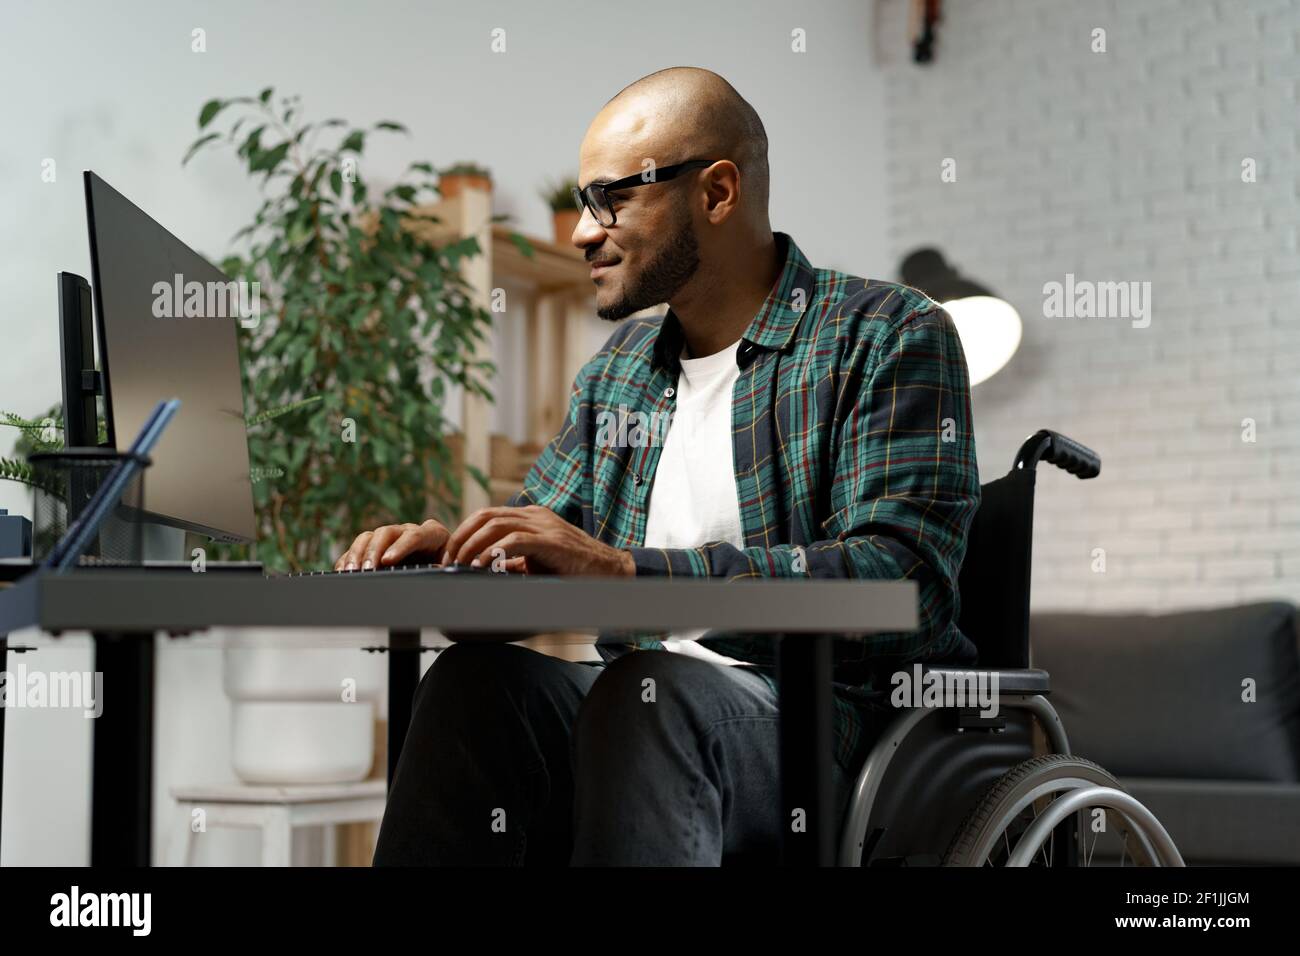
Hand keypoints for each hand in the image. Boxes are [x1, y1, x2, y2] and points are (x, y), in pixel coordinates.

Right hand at [334, 519, 450, 570]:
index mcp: (432, 534)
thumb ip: (444, 568)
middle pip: (387, 533)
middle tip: (369, 569)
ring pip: (369, 537)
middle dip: (375, 551)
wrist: (440, 568)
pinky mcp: (375, 547)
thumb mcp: (450, 568)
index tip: (387, 561)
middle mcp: (409, 531)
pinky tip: (343, 572)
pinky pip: (357, 549)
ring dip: (358, 554)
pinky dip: (348, 559)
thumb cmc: (448, 567)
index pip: (415, 535)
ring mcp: (390, 538)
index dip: (400, 547)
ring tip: (352, 572)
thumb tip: (438, 571)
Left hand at [440, 505, 634, 575]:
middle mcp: (535, 516)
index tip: (449, 554)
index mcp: (531, 518)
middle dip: (460, 537)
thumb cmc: (574, 571)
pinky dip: (493, 551)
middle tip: (446, 559)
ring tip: (459, 563)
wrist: (611, 573)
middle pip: (485, 516)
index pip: (487, 515)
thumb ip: (512, 562)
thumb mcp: (536, 563)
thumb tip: (482, 570)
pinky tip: (481, 565)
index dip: (464, 532)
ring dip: (471, 544)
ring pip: (496, 524)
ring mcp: (544, 526)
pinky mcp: (551, 541)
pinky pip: (514, 540)